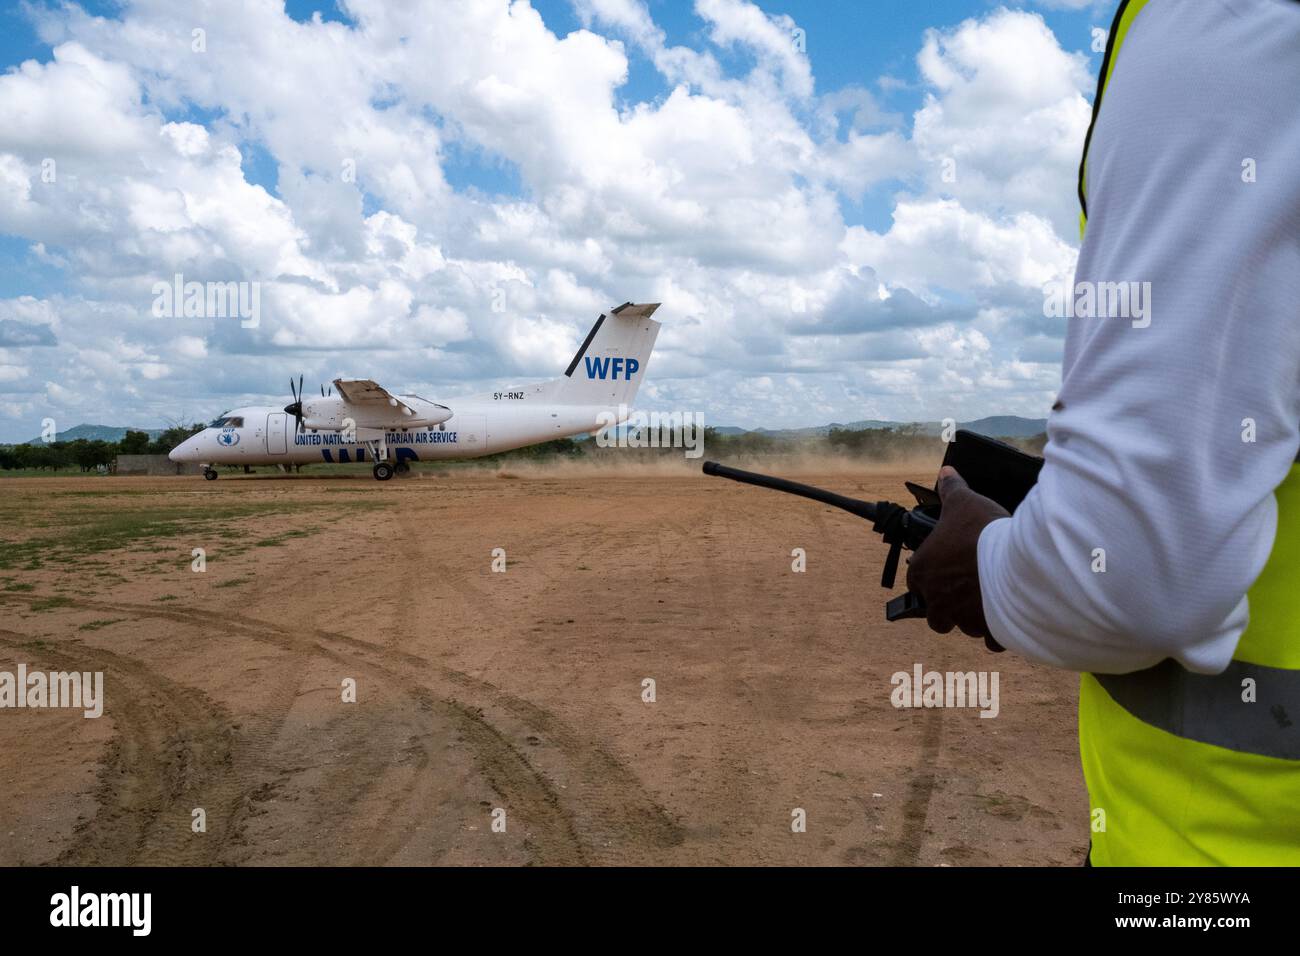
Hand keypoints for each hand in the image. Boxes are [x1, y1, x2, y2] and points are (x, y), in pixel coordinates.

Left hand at [905, 465, 1009, 637]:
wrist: (1017, 562)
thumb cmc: (984, 532)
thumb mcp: (964, 503)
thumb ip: (951, 490)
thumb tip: (946, 473)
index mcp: (924, 572)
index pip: (916, 582)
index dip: (931, 578)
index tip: (948, 571)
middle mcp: (937, 600)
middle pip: (935, 614)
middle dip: (949, 606)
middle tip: (969, 589)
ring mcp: (963, 618)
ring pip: (963, 626)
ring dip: (974, 617)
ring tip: (992, 598)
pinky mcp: (988, 631)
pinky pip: (990, 640)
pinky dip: (998, 633)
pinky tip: (1008, 616)